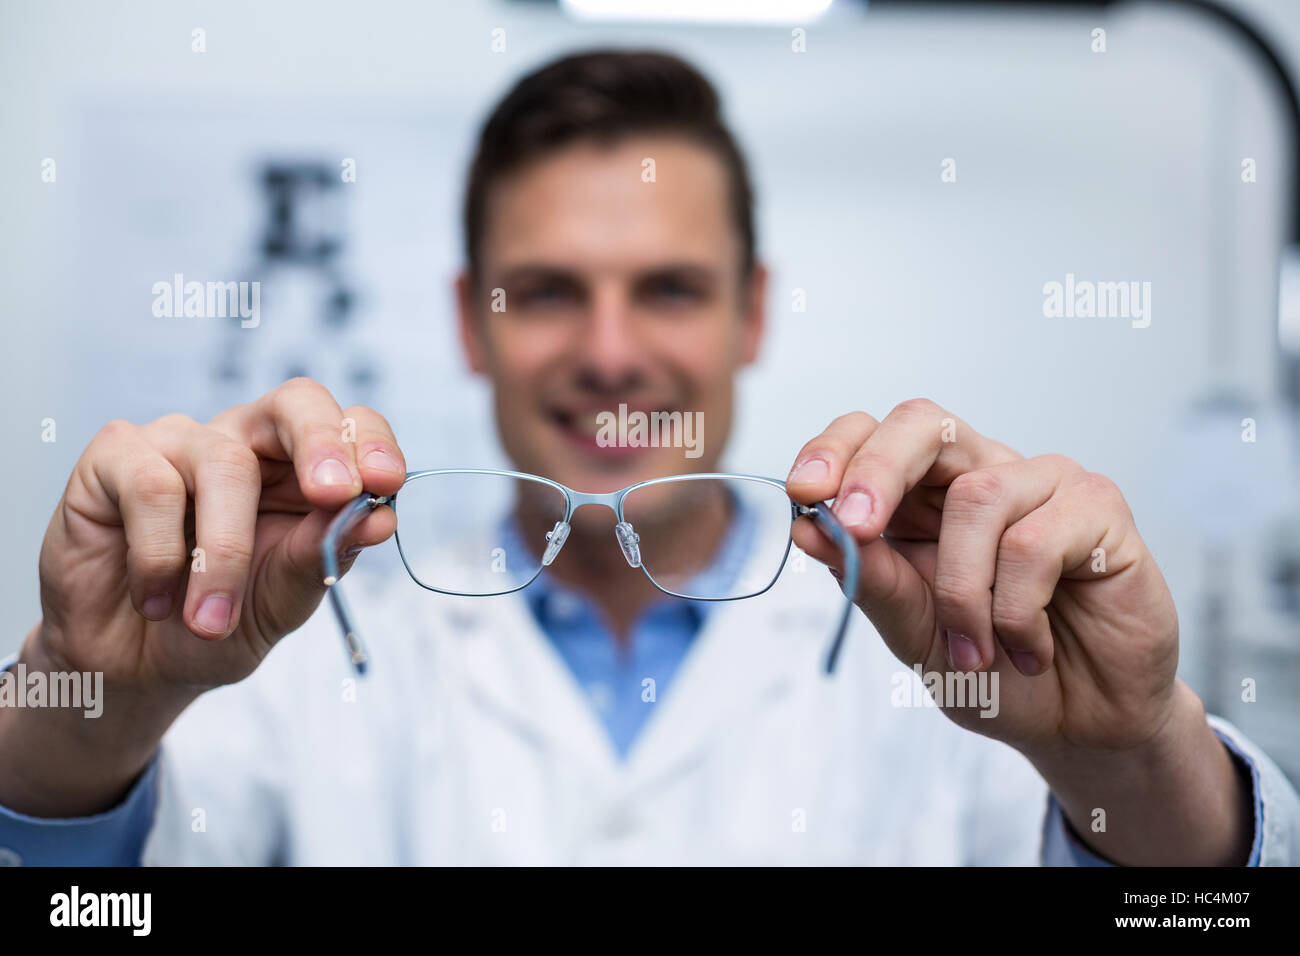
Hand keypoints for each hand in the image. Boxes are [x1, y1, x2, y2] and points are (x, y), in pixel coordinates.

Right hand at [0, 378, 404, 814]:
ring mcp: (180, 442)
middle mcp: (246, 442)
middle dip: (321, 445)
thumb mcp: (283, 598)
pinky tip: (154, 598)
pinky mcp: (116, 456)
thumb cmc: (217, 624)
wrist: (132, 668)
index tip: (386, 484)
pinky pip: (152, 484)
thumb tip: (379, 517)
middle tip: (332, 494)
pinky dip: (159, 554)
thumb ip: (325, 554)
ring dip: (224, 553)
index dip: (370, 444)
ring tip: (211, 620)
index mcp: (301, 469)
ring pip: (223, 461)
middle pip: (296, 402)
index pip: (349, 426)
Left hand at [787, 401, 1251, 863]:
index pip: (871, 434)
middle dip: (877, 471)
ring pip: (976, 497)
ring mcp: (1043, 483)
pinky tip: (1030, 648)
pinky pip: (1035, 541)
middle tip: (857, 527)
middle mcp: (981, 472)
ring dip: (963, 592)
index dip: (834, 450)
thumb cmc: (990, 669)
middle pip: (922, 425)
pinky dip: (1017, 611)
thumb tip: (808, 527)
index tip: (804, 494)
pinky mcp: (1098, 507)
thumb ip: (869, 579)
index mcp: (922, 495)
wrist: (1074, 725)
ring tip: (977, 652)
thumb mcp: (912, 632)